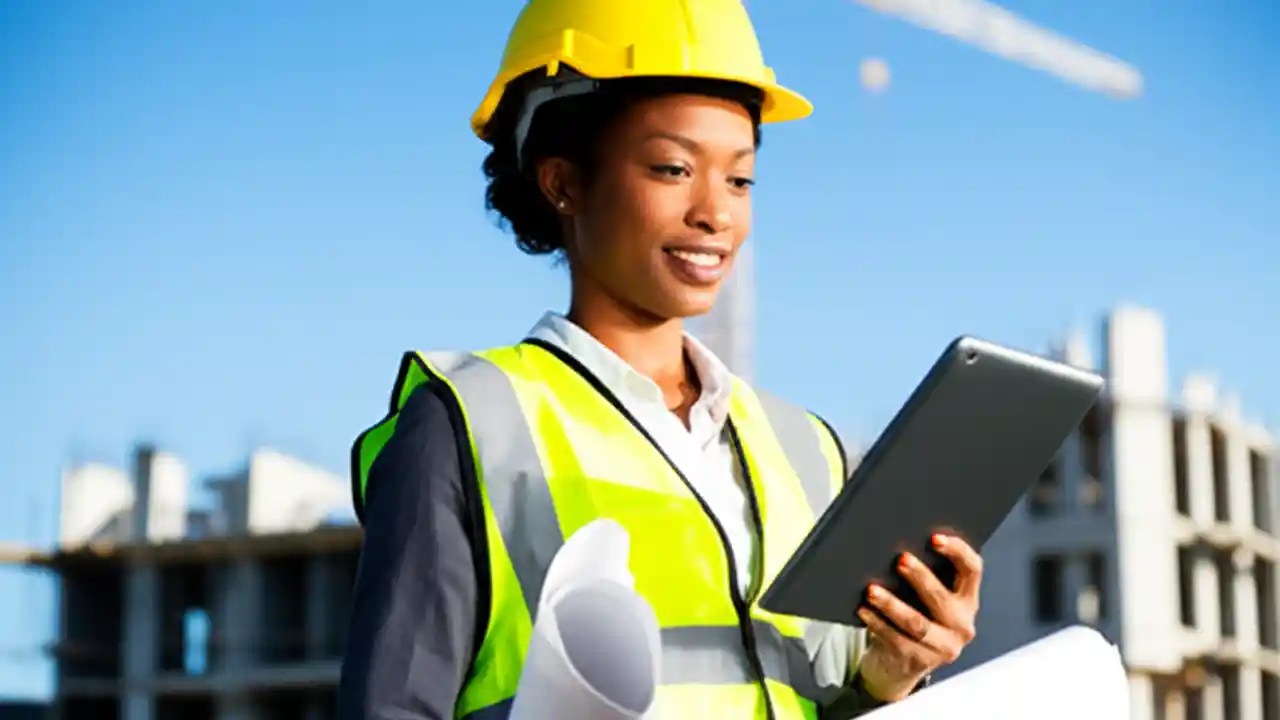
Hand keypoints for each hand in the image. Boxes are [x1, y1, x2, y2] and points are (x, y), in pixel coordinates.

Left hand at [854, 533, 982, 701]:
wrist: (901, 664)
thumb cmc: (913, 616)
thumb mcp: (924, 597)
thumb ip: (924, 574)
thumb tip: (897, 542)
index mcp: (967, 599)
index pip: (972, 569)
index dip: (957, 551)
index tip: (934, 538)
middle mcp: (962, 624)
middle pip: (941, 597)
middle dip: (920, 577)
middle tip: (900, 560)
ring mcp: (944, 646)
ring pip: (917, 622)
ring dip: (892, 604)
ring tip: (871, 590)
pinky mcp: (921, 661)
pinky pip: (897, 639)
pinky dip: (877, 623)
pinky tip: (864, 610)